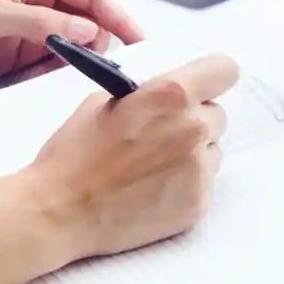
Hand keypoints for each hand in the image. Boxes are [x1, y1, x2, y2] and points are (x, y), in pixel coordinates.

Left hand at [0, 0, 145, 83]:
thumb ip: (42, 22)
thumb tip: (87, 31)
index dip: (117, 15)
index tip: (137, 39)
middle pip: (90, 22)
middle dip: (96, 45)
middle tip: (101, 69)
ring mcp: (39, 26)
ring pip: (76, 47)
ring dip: (70, 65)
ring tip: (50, 75)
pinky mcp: (29, 52)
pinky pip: (55, 67)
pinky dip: (50, 77)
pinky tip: (31, 80)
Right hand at [23, 53, 237, 260]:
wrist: (59, 212)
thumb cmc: (74, 153)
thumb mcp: (103, 102)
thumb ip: (147, 93)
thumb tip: (167, 95)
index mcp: (172, 95)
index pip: (225, 70)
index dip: (212, 78)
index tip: (201, 87)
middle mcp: (193, 129)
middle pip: (217, 115)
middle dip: (195, 119)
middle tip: (162, 133)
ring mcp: (198, 169)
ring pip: (212, 150)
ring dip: (193, 153)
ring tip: (153, 166)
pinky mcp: (197, 203)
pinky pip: (204, 183)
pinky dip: (185, 184)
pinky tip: (153, 189)